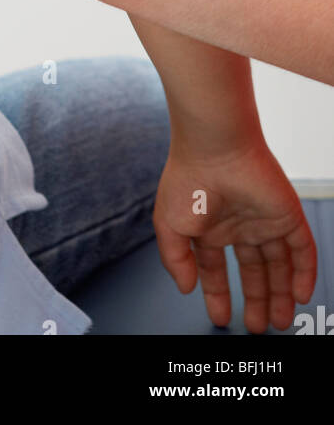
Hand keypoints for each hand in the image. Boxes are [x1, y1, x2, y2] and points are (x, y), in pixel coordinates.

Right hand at [153, 139, 316, 332]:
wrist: (215, 147)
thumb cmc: (188, 179)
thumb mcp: (169, 226)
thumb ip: (176, 260)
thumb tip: (185, 287)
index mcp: (211, 227)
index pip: (216, 267)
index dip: (218, 293)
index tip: (222, 316)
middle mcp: (239, 225)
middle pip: (254, 270)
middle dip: (257, 299)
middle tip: (259, 325)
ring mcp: (265, 221)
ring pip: (280, 264)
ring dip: (282, 293)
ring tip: (281, 320)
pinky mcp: (287, 215)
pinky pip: (303, 249)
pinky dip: (305, 273)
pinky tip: (300, 295)